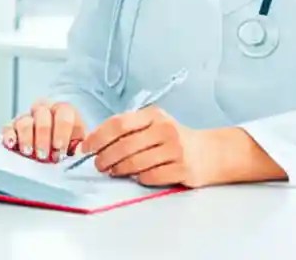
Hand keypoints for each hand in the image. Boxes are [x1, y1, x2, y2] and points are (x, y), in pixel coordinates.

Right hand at [1, 100, 84, 162]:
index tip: (60, 148)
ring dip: (27, 138)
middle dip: (43, 137)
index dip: (62, 131)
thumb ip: (80, 146)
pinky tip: (12, 144)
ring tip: (29, 152)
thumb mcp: (78, 144)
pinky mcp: (12, 127)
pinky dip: (10, 136)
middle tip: (44, 154)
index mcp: (63, 111)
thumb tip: (79, 151)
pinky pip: (8, 128)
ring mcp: (27, 118)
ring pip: (25, 121)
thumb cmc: (67, 145)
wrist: (53, 147)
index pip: (63, 114)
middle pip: (42, 116)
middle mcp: (44, 110)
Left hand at [81, 106, 215, 187]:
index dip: (98, 137)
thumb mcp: (153, 124)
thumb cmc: (172, 138)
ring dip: (119, 170)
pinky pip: (152, 177)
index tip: (86, 147)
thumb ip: (129, 129)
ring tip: (113, 171)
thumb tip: (96, 142)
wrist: (209, 152)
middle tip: (98, 164)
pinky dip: (140, 178)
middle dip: (105, 157)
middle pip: (125, 146)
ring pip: (136, 163)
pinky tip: (137, 177)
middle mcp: (165, 130)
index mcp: (153, 115)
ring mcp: (175, 150)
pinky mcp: (183, 169)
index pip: (118, 124)